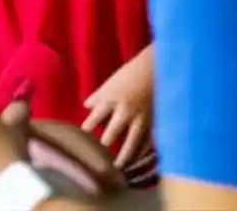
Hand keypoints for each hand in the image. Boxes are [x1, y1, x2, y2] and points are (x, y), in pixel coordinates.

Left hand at [82, 48, 153, 169]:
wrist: (156, 68)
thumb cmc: (130, 73)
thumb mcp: (110, 82)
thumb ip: (98, 96)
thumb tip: (87, 106)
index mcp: (111, 99)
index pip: (94, 119)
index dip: (87, 130)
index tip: (81, 141)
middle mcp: (125, 111)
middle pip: (111, 134)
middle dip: (104, 147)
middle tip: (98, 161)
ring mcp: (141, 117)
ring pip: (132, 143)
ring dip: (125, 157)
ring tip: (119, 168)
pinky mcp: (154, 121)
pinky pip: (149, 141)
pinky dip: (143, 152)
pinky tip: (139, 159)